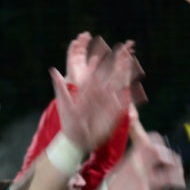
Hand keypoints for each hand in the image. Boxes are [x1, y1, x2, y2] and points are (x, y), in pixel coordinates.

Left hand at [51, 39, 135, 153]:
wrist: (77, 141)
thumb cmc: (68, 124)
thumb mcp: (64, 104)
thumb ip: (61, 87)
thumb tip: (53, 69)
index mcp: (86, 90)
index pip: (93, 72)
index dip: (97, 60)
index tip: (99, 48)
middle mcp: (98, 95)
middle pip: (109, 75)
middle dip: (116, 62)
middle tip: (124, 48)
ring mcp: (107, 103)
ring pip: (118, 85)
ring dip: (125, 73)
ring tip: (132, 61)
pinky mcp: (113, 113)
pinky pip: (123, 101)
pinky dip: (130, 94)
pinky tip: (136, 86)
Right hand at [105, 134, 184, 189]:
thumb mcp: (116, 172)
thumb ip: (131, 165)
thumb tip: (140, 164)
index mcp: (130, 158)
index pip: (150, 141)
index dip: (161, 145)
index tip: (166, 153)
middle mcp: (137, 166)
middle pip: (161, 152)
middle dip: (172, 159)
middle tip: (175, 167)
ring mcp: (143, 180)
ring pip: (169, 170)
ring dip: (176, 174)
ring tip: (179, 180)